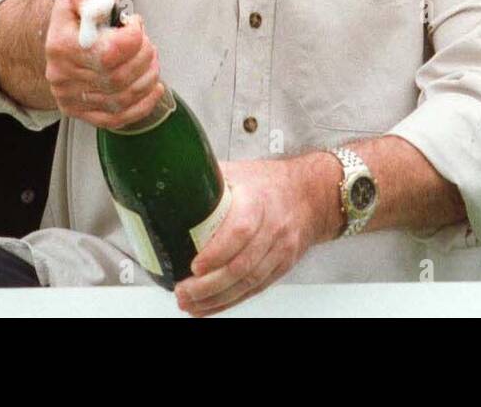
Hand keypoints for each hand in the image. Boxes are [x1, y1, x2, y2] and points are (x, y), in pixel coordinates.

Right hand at [43, 0, 164, 128]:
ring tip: (149, 59)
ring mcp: (72, 98)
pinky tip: (153, 87)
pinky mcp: (82, 113)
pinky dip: (143, 104)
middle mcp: (63, 76)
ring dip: (148, 77)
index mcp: (61, 46)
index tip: (134, 24)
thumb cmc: (78, 18)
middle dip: (144, 56)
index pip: (108, 52)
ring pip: (123, 98)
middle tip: (146, 43)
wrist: (63, 42)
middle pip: (118, 77)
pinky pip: (118, 118)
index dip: (133, 38)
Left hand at [174, 157, 332, 316]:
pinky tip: (209, 307)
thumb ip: (208, 179)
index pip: (240, 230)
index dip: (217, 252)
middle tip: (182, 291)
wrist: (309, 195)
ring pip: (248, 282)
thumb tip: (171, 183)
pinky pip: (255, 289)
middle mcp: (272, 227)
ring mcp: (280, 250)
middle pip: (242, 265)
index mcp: (257, 200)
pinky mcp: (282, 266)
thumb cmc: (269, 182)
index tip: (195, 265)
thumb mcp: (238, 172)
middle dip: (209, 285)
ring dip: (216, 299)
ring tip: (189, 304)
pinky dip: (231, 301)